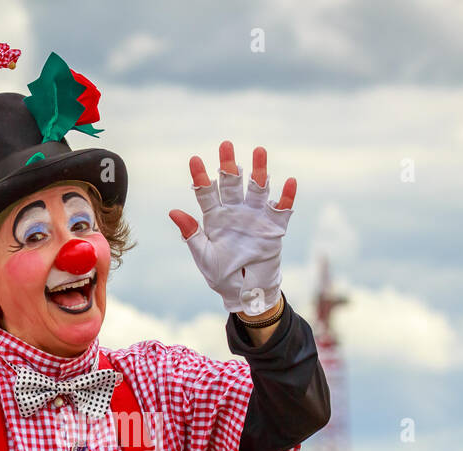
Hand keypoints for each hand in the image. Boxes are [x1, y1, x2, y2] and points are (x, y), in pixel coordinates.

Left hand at [169, 142, 295, 314]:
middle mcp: (235, 212)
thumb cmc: (222, 276)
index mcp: (214, 218)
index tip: (194, 160)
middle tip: (226, 145)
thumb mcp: (204, 256)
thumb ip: (192, 234)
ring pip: (257, 189)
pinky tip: (289, 182)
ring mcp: (255, 217)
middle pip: (231, 183)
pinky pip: (282, 209)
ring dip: (259, 171)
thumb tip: (173, 211)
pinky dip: (286, 196)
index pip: (206, 193)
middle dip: (229, 165)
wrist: (246, 293)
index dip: (200, 177)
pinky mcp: (274, 227)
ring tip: (259, 151)